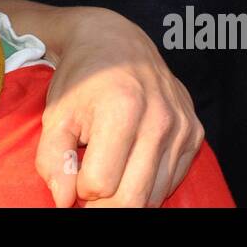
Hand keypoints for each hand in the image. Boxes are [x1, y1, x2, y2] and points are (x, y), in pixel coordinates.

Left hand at [36, 7, 203, 206]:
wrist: (115, 42)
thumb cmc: (81, 80)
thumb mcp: (55, 115)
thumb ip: (53, 160)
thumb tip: (64, 200)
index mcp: (122, 108)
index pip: (100, 183)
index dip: (79, 187)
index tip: (73, 170)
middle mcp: (159, 118)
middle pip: (131, 198)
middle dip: (102, 204)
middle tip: (87, 187)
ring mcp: (181, 126)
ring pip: (153, 196)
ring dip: (125, 195)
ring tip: (108, 170)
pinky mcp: (194, 132)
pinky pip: (170, 181)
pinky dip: (146, 184)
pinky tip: (129, 163)